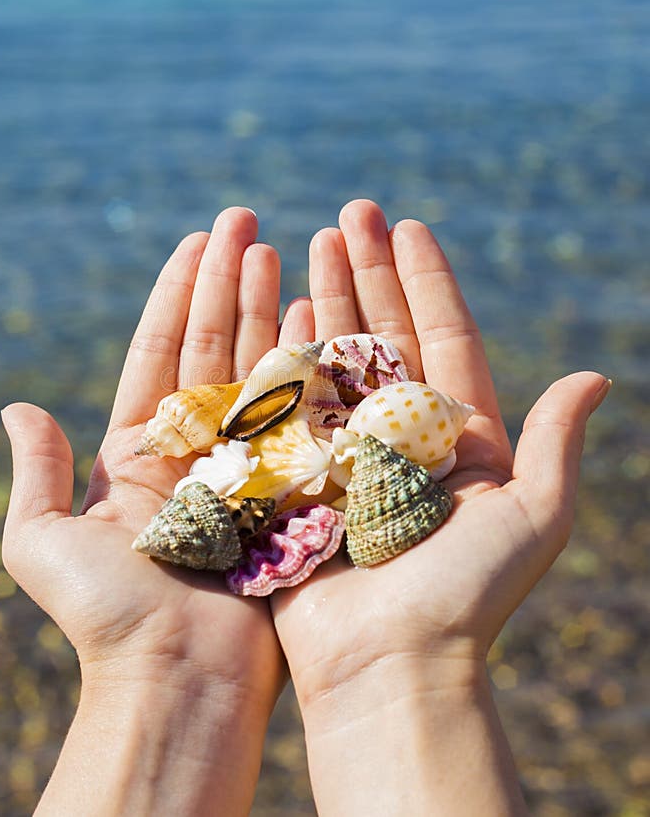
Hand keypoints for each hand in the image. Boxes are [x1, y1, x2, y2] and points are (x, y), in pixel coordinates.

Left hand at [2, 208, 285, 815]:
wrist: (178, 680)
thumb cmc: (109, 618)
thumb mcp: (44, 545)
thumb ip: (36, 475)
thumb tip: (16, 410)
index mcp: (140, 452)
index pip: (161, 351)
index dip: (177, 293)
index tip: (198, 240)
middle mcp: (196, 449)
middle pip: (211, 346)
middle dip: (227, 281)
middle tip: (245, 222)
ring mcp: (248, 463)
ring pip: (257, 366)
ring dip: (266, 306)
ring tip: (282, 248)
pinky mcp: (289, 485)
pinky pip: (299, 412)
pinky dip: (306, 360)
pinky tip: (316, 312)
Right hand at [274, 200, 608, 814]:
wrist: (391, 665)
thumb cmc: (467, 596)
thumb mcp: (532, 517)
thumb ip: (556, 445)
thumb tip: (597, 377)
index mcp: (461, 439)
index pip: (443, 337)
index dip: (427, 280)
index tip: (409, 225)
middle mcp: (403, 439)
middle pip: (385, 333)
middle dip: (368, 271)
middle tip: (351, 211)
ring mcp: (349, 453)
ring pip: (337, 356)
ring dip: (326, 298)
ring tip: (311, 242)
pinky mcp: (303, 476)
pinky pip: (294, 403)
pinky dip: (287, 354)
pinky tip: (280, 309)